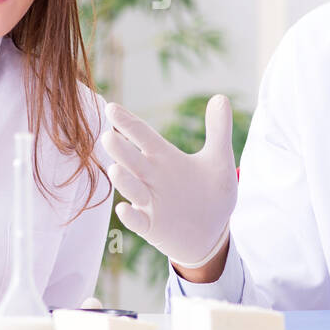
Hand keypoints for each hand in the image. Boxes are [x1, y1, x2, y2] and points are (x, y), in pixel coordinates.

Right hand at [101, 94, 237, 268]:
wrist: (213, 233)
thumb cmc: (211, 194)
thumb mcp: (219, 160)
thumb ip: (218, 130)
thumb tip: (220, 97)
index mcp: (164, 158)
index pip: (142, 135)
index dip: (127, 123)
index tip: (111, 108)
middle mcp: (151, 177)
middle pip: (132, 159)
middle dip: (120, 150)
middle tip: (108, 136)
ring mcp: (149, 202)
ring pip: (131, 188)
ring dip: (123, 180)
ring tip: (115, 169)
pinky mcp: (151, 227)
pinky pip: (137, 221)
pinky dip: (130, 216)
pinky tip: (125, 209)